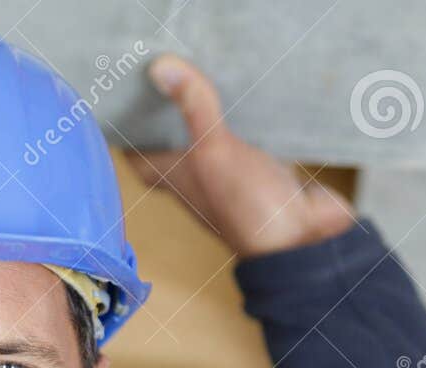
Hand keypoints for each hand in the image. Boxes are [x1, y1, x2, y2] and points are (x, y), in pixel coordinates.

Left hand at [128, 53, 354, 257]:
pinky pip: (253, 145)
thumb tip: (160, 67)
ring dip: (209, 122)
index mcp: (178, 179)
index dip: (129, 138)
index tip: (122, 108)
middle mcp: (201, 181)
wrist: (302, 241)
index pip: (141, 161)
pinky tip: (254, 102)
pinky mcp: (268, 174)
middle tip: (164, 84)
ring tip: (202, 82)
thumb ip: (194, 109)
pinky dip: (250, 126)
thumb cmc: (247, 206)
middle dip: (168, 122)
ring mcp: (235, 179)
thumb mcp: (215, 151)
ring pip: (214, 147)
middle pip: (176, 151)